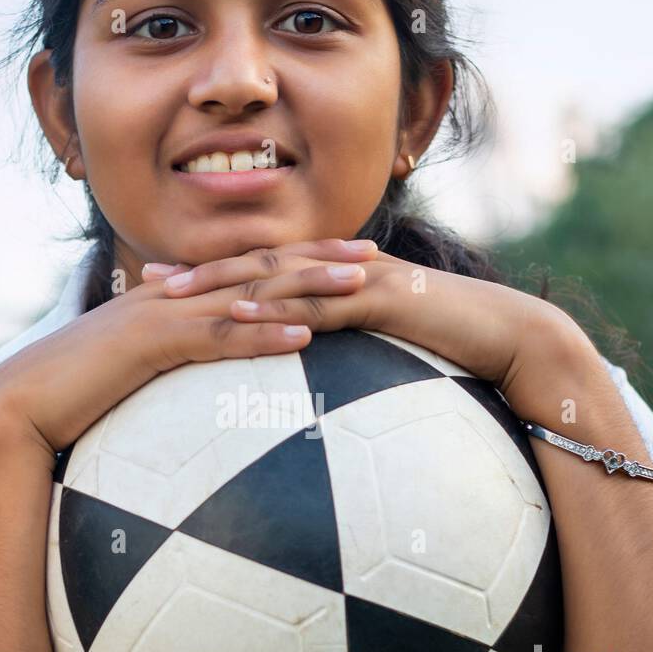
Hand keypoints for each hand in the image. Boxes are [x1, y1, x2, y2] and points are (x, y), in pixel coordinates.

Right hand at [0, 239, 379, 457]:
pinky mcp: (149, 344)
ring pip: (246, 294)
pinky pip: (213, 338)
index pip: (248, 267)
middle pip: (259, 267)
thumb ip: (175, 356)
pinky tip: (303, 338)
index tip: (348, 255)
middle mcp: (174, 293)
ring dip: (306, 288)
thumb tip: (208, 365)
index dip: (300, 257)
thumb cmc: (79, 390)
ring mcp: (162, 314)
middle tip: (375, 254)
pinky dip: (260, 336)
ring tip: (358, 286)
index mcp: (174, 296)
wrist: (24, 400)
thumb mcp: (136, 367)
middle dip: (319, 257)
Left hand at [158, 242, 587, 407]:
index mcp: (336, 277)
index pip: (263, 271)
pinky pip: (316, 304)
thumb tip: (317, 388)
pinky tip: (238, 319)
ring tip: (174, 297)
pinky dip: (275, 310)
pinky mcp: (377, 297)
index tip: (164, 286)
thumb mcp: (388, 352)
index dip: (213, 276)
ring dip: (222, 285)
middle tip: (146, 282)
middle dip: (201, 272)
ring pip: (277, 276)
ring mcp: (355, 278)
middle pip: (256, 264)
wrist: (506, 335)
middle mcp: (339, 268)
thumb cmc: (449, 348)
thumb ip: (349, 358)